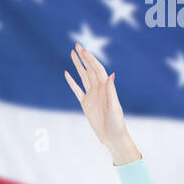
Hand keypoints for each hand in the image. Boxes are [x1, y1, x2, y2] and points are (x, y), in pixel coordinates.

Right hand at [64, 43, 137, 162]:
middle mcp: (99, 90)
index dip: (90, 59)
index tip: (82, 50)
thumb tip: (111, 75)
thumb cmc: (117, 123)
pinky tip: (67, 73)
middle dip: (83, 57)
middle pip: (90, 69)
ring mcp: (92, 96)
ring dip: (78, 65)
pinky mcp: (85, 104)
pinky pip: (77, 90)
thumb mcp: (114, 107)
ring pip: (83, 77)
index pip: (97, 70)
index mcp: (106, 89)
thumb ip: (111, 91)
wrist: (113, 137)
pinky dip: (72, 82)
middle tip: (76, 45)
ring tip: (72, 54)